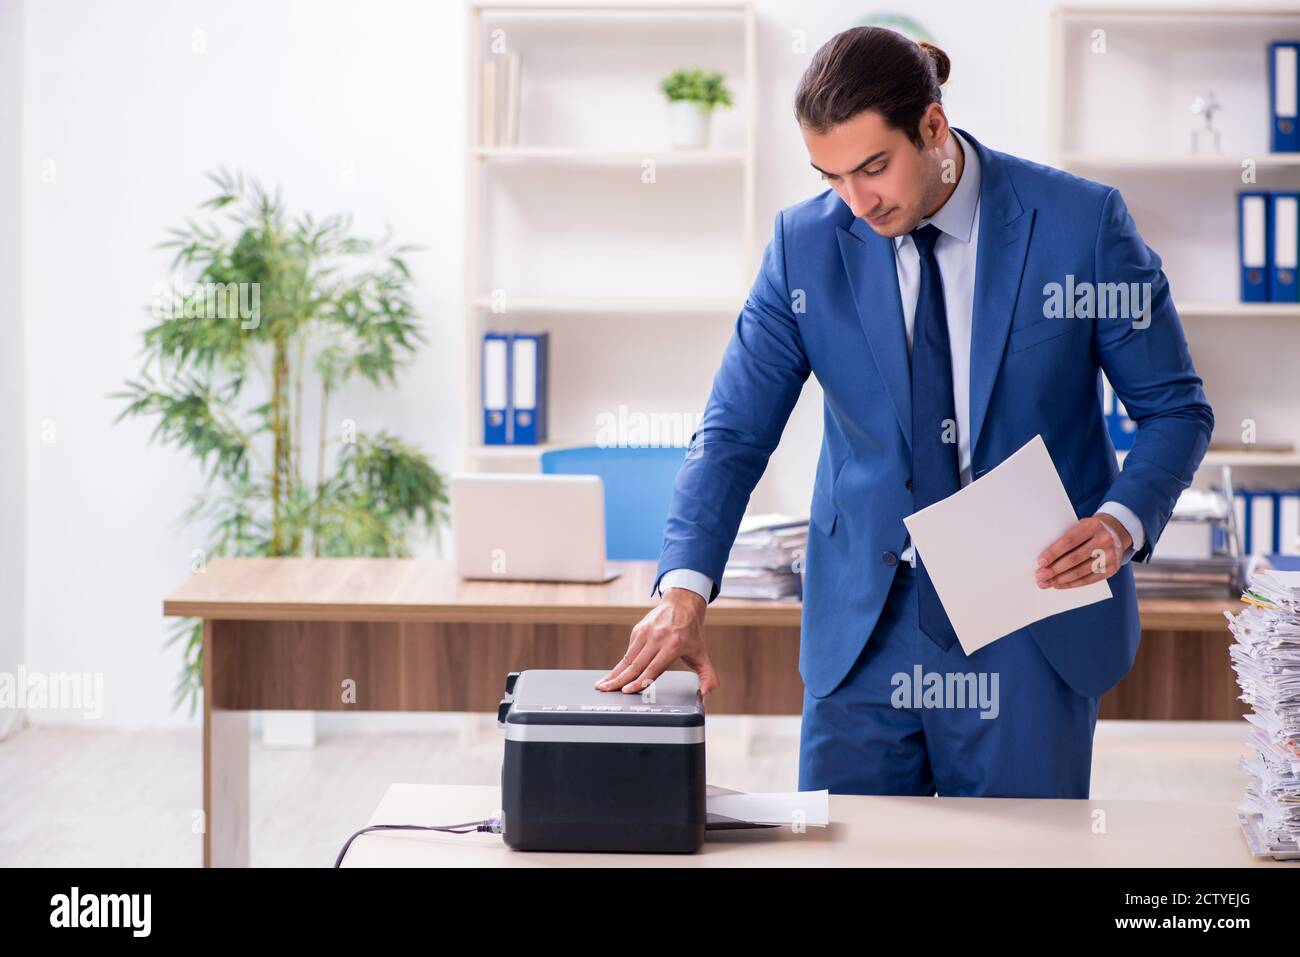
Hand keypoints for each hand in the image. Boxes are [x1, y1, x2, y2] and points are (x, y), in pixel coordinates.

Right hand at [595, 588, 718, 695]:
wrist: (682, 603)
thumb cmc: (691, 631)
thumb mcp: (703, 654)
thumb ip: (708, 676)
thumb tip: (705, 694)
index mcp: (673, 645)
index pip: (653, 668)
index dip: (639, 681)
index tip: (627, 690)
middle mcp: (657, 638)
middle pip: (636, 664)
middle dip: (619, 680)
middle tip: (606, 690)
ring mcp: (645, 633)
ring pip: (628, 658)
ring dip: (614, 673)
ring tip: (602, 685)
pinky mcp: (638, 630)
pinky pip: (628, 651)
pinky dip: (620, 664)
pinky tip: (612, 674)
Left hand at [1036, 514, 1131, 588]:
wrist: (1117, 530)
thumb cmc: (1090, 529)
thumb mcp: (1081, 525)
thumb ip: (1066, 537)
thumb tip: (1045, 558)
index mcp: (1092, 526)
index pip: (1069, 541)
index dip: (1053, 553)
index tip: (1040, 562)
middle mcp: (1104, 540)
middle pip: (1074, 559)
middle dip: (1054, 570)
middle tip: (1040, 576)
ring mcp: (1110, 555)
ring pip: (1081, 572)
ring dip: (1060, 579)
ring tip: (1047, 583)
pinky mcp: (1112, 568)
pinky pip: (1089, 579)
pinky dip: (1072, 583)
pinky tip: (1059, 584)